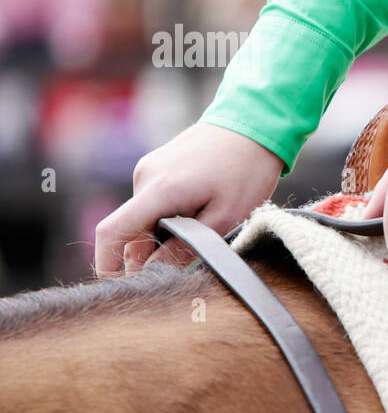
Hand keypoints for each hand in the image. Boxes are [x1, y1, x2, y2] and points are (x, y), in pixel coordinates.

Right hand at [94, 123, 283, 277]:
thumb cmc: (246, 171)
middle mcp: (145, 177)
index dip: (108, 265)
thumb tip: (152, 271)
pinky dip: (168, 217)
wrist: (254, 125)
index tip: (121, 287)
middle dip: (150, 254)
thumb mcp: (225, 218)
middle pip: (131, 230)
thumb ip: (185, 247)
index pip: (113, 232)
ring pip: (144, 218)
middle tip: (187, 262)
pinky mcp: (156, 167)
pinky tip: (200, 211)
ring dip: (164, 234)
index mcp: (159, 190)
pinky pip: (153, 203)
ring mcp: (148, 169)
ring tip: (205, 226)